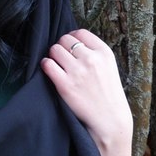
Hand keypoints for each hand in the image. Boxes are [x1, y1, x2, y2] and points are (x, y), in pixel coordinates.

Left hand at [41, 29, 134, 155]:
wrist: (110, 122)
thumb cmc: (108, 95)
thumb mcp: (109, 68)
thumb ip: (93, 53)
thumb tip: (71, 39)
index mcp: (104, 53)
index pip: (80, 32)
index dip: (72, 38)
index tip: (70, 47)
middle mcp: (91, 59)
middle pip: (64, 39)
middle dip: (61, 47)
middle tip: (62, 59)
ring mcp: (77, 72)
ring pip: (54, 50)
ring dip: (53, 56)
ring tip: (57, 67)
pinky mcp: (65, 85)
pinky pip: (47, 64)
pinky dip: (46, 66)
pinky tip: (51, 72)